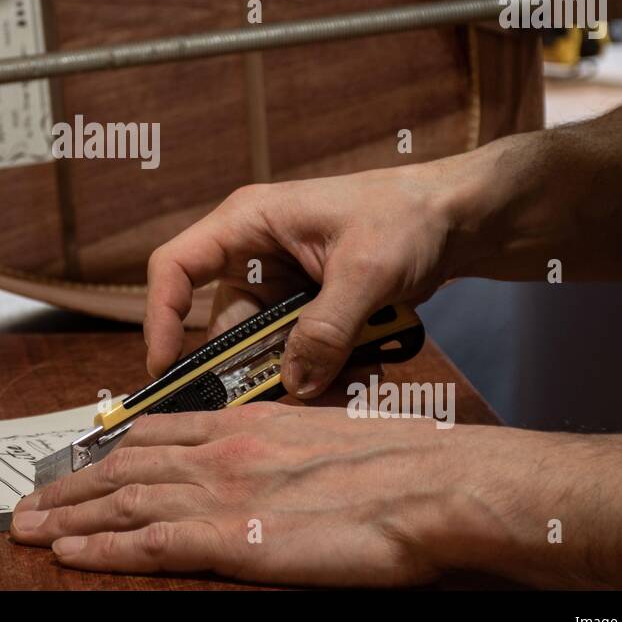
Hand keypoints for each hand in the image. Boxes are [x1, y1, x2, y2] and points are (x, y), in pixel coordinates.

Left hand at [11, 402, 525, 586]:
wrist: (431, 485)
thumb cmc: (396, 464)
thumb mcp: (322, 436)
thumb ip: (274, 445)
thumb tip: (256, 462)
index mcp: (244, 425)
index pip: (155, 434)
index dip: (107, 451)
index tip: (76, 462)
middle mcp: (220, 451)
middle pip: (125, 467)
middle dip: (70, 486)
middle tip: (28, 502)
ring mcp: (221, 492)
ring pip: (123, 502)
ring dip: (68, 516)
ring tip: (27, 527)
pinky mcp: (230, 538)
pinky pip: (149, 545)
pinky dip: (103, 549)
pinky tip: (69, 554)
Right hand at [144, 162, 471, 396]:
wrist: (460, 217)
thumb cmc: (410, 217)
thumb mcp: (368, 272)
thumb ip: (326, 330)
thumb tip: (294, 385)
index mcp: (248, 223)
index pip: (176, 268)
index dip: (160, 317)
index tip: (166, 369)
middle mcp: (253, 253)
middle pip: (222, 324)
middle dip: (247, 367)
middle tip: (273, 403)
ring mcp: (280, 283)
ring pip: (263, 347)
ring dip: (298, 372)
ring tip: (349, 378)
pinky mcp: (306, 307)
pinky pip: (296, 351)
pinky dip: (322, 368)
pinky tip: (363, 370)